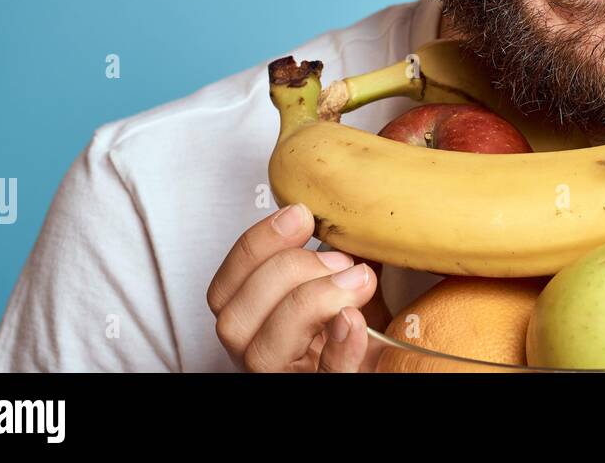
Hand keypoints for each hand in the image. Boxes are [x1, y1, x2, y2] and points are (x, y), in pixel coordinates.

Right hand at [206, 203, 384, 371]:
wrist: (380, 362)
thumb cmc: (361, 332)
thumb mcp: (342, 286)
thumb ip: (335, 258)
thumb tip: (351, 216)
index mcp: (254, 324)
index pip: (224, 288)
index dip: (256, 245)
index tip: (301, 215)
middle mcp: (258, 354)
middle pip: (234, 318)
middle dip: (287, 271)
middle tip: (340, 258)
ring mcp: (286, 378)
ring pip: (261, 352)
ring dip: (311, 302)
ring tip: (358, 281)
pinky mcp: (320, 389)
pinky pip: (323, 376)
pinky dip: (339, 347)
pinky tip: (354, 320)